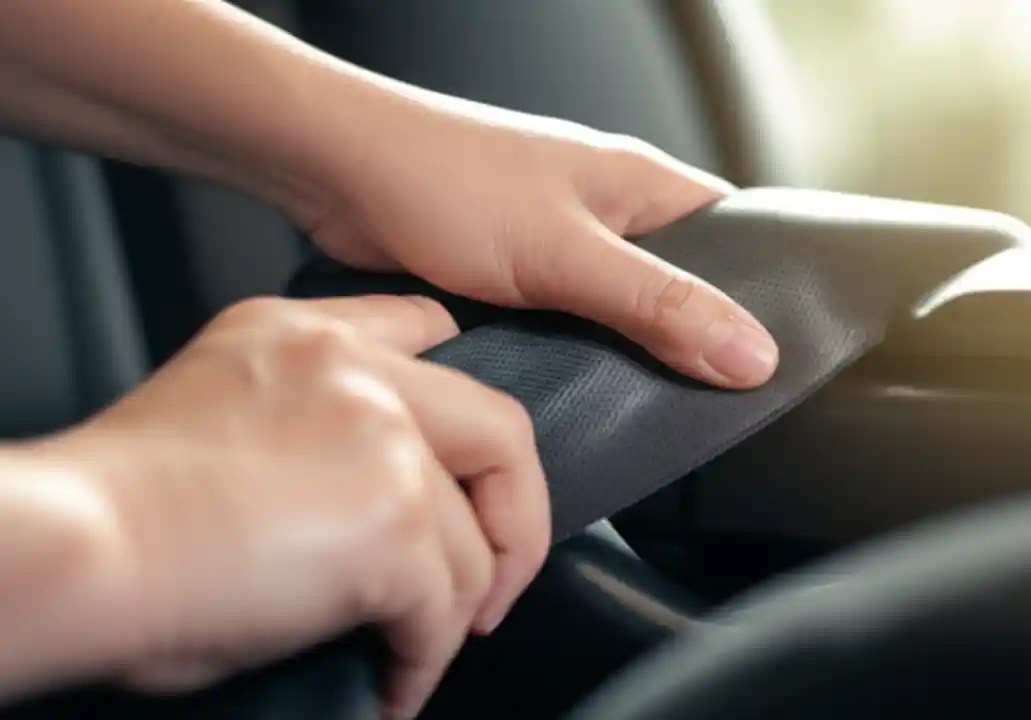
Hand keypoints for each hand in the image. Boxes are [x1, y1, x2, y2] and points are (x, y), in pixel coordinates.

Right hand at [45, 295, 548, 718]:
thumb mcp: (214, 407)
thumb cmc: (119, 503)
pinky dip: (423, 659)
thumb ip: (305, 417)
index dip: (466, 398)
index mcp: (304, 335)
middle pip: (501, 430)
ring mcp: (386, 442)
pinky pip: (444, 609)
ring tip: (418, 649)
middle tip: (492, 580)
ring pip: (474, 543)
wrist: (79, 548)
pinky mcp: (395, 522)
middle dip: (514, 516)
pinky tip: (392, 681)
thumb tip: (359, 495)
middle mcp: (358, 372)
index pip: (426, 328)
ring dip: (457, 609)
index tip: (476, 456)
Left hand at [292, 83, 778, 388]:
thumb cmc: (445, 179)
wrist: (337, 172)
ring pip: (625, 311)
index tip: (770, 359)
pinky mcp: (520, 276)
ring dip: (628, 352)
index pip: (741, 238)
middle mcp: (611, 210)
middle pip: (684, 286)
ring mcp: (563, 243)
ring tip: (636, 401)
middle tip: (702, 397)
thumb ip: (660, 305)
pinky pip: (574, 324)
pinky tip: (573, 387)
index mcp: (644, 184)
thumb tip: (750, 354)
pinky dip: (579, 355)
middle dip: (692, 338)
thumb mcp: (567, 254)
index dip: (764, 296)